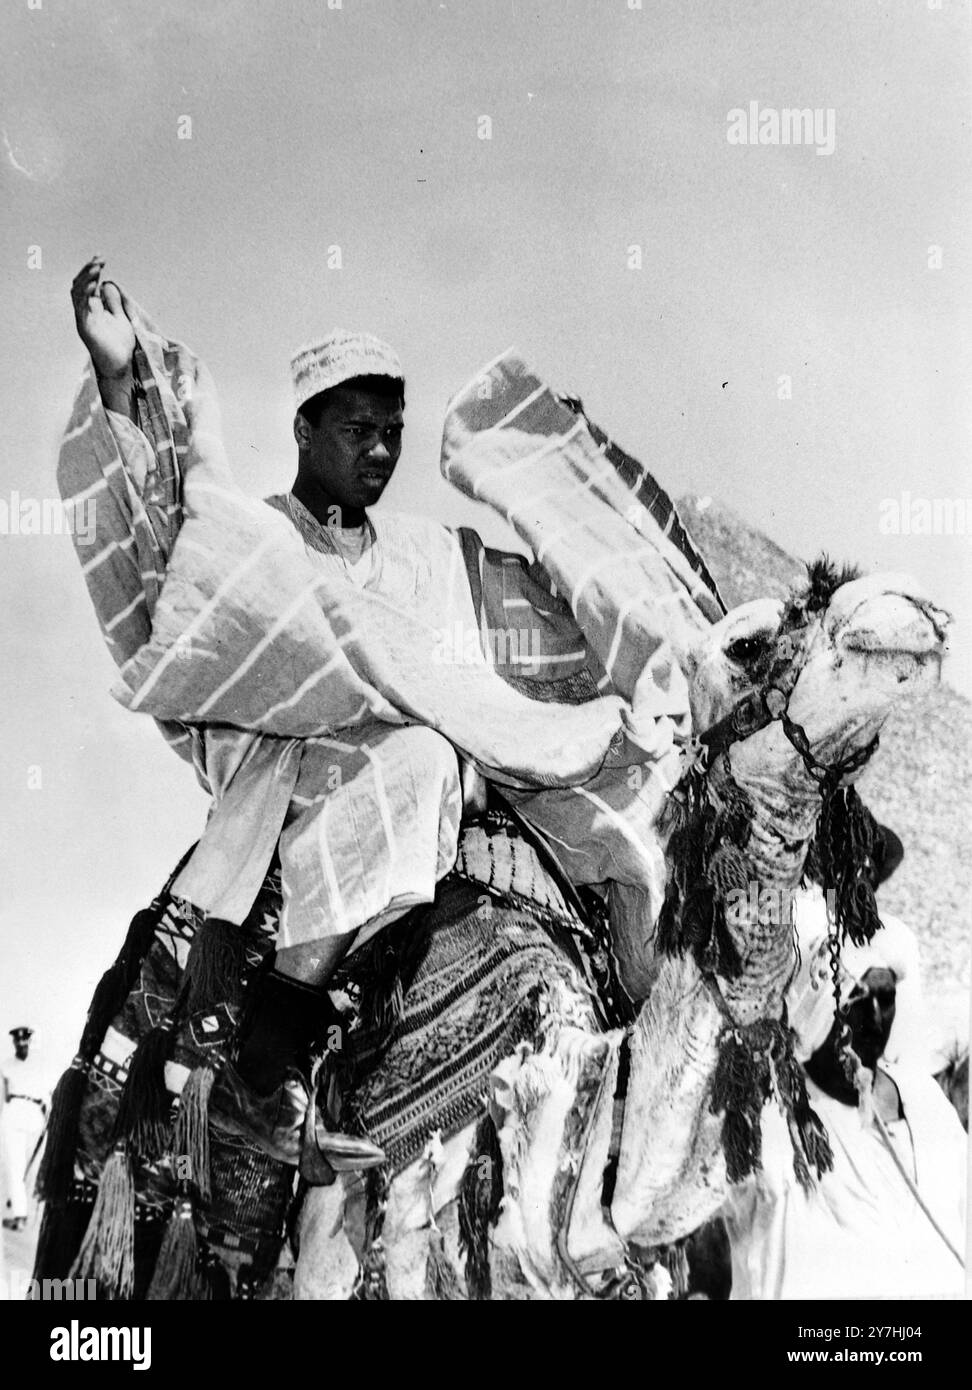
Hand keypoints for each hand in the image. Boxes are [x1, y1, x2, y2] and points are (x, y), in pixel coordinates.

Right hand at [70, 256, 134, 380]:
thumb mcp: (120, 318)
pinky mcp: (86, 329)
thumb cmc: (120, 345)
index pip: (87, 284)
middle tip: (100, 259)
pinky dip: (86, 295)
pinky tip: (94, 284)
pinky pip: (81, 308)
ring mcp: (83, 320)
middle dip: (88, 271)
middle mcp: (84, 313)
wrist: (120, 367)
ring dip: (86, 279)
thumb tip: (108, 285)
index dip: (92, 271)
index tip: (101, 258)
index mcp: (92, 309)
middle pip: (79, 286)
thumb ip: (113, 303)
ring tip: (97, 267)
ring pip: (77, 294)